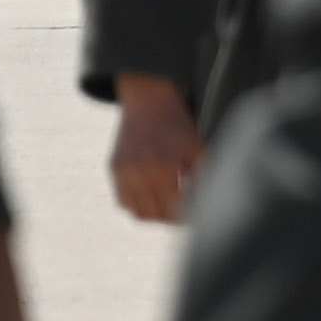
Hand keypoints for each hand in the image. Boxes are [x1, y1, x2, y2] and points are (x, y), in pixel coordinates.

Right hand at [107, 78, 201, 225]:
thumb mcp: (197, 147)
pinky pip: (123, 201)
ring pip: (137, 212)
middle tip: (182, 214)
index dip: (185, 217)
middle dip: (171, 218)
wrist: (149, 102)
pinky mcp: (113, 169)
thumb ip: (203, 176)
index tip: (194, 217)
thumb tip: (206, 203)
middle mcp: (140, 171)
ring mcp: (124, 171)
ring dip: (153, 215)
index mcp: (164, 166)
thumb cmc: (178, 126)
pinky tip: (151, 198)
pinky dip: (136, 206)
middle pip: (155, 214)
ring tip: (167, 208)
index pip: (174, 208)